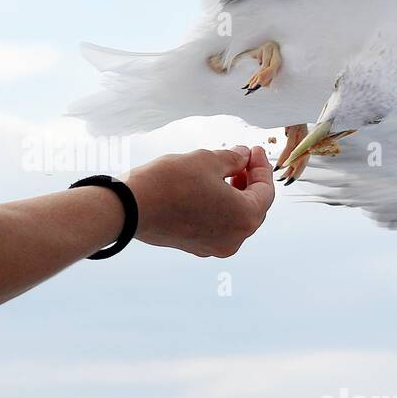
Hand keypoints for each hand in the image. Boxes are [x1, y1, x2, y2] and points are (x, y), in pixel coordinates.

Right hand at [124, 146, 274, 256]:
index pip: (265, 191)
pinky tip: (209, 189)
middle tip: (242, 159)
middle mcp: (234, 238)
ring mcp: (214, 246)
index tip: (254, 151)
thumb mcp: (208, 160)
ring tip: (224, 172)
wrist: (131, 208)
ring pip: (234, 218)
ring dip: (234, 194)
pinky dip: (219, 207)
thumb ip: (233, 158)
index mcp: (245, 218)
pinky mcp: (195, 246)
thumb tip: (243, 156)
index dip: (262, 167)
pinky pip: (217, 226)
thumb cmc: (170, 183)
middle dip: (249, 181)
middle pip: (253, 207)